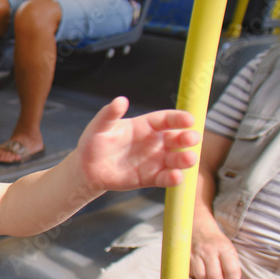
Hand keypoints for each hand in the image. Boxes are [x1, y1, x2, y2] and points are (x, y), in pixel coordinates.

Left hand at [75, 97, 199, 190]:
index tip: (189, 119)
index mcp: (146, 125)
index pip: (167, 119)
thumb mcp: (100, 126)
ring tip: (188, 159)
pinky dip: (173, 178)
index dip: (179, 118)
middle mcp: (155, 142)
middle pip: (177, 138)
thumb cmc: (94, 142)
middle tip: (192, 139)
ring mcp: (155, 160)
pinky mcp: (151, 178)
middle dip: (187, 138)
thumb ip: (110, 114)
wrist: (87, 168)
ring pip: (176, 159)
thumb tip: (120, 100)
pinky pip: (166, 178)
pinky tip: (176, 177)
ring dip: (185, 159)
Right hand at [190, 223, 241, 278]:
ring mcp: (195, 254)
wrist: (198, 228)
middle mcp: (209, 251)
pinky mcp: (185, 258)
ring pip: (202, 278)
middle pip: (215, 276)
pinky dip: (198, 278)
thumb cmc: (216, 242)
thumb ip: (234, 267)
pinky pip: (192, 274)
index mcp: (223, 248)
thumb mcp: (229, 250)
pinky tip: (202, 275)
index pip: (231, 270)